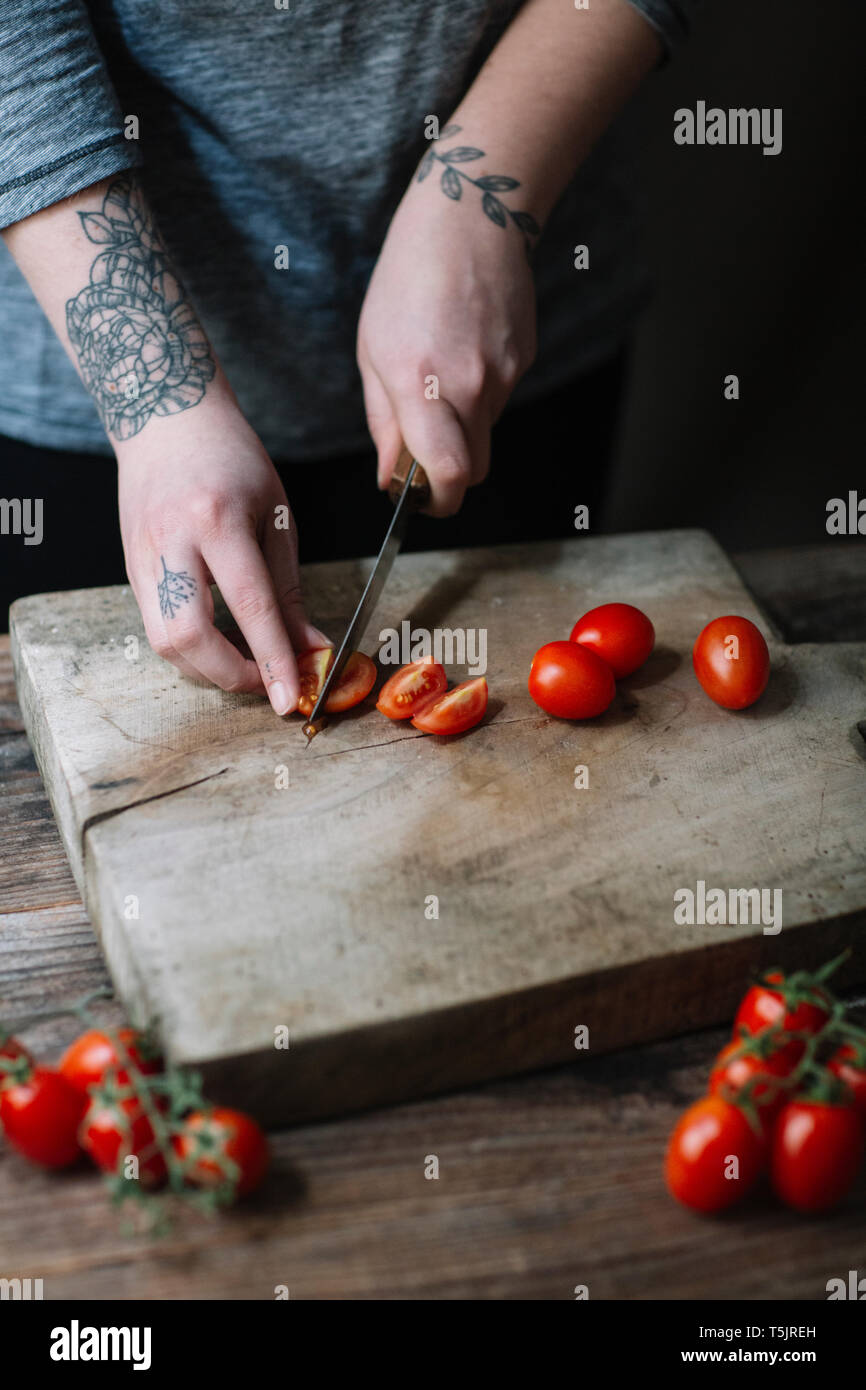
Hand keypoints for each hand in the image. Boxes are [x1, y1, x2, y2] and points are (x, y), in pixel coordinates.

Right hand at [116, 390, 327, 712]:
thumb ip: (290, 590)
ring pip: (163, 642)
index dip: (271, 660)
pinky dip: (190, 649)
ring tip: (246, 667)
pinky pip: (155, 627)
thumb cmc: (232, 460)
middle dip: (229, 675)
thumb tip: (310, 649)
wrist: (167, 418)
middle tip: (267, 684)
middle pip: (188, 636)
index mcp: (217, 520)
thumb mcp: (276, 516)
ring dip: (206, 669)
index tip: (290, 700)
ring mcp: (142, 557)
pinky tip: (218, 646)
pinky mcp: (130, 569)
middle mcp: (171, 542)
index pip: (249, 606)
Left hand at [357, 171, 536, 515]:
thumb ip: (385, 423)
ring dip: (461, 428)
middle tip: (424, 459)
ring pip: (485, 433)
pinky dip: (478, 394)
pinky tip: (462, 352)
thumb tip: (391, 477)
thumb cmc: (407, 281)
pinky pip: (499, 400)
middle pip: (475, 470)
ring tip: (438, 378)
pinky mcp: (524, 359)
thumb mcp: (374, 352)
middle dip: (450, 477)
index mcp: (423, 384)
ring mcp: (504, 373)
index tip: (421, 501)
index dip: (438, 501)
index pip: (449, 473)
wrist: (470, 220)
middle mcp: (470, 384)